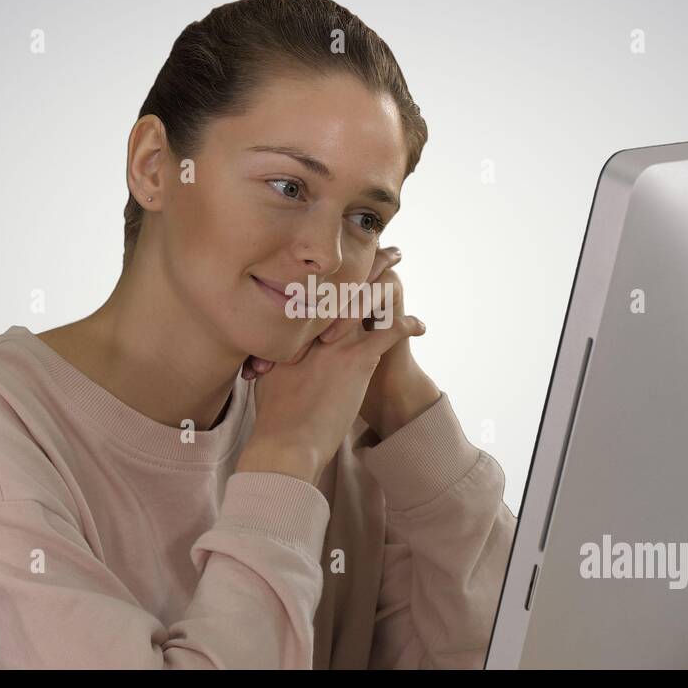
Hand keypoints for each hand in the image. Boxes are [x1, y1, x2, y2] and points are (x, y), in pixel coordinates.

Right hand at [241, 246, 440, 440]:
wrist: (286, 441)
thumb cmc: (275, 418)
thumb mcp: (267, 378)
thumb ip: (272, 358)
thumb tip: (268, 353)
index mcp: (293, 332)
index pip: (316, 292)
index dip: (334, 273)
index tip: (344, 260)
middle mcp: (314, 329)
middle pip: (342, 285)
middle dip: (363, 262)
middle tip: (380, 246)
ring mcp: (336, 341)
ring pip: (365, 297)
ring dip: (386, 277)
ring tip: (398, 259)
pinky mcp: (357, 360)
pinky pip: (389, 332)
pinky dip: (406, 326)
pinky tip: (419, 326)